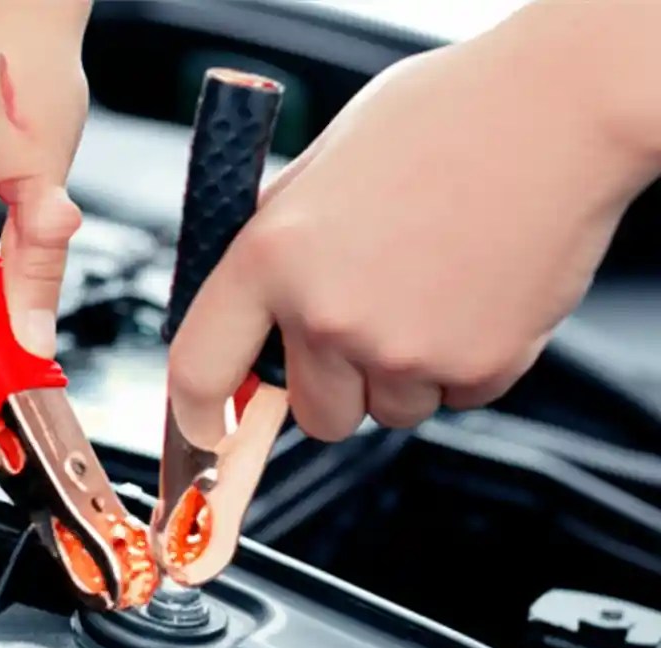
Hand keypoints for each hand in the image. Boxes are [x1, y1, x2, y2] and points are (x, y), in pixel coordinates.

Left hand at [168, 25, 660, 444]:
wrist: (559, 112)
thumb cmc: (442, 119)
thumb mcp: (320, 168)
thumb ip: (276, 245)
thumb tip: (252, 304)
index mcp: (270, 258)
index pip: (198, 370)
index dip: (195, 415)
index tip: (205, 430)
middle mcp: (327, 315)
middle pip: (313, 416)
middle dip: (335, 384)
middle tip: (368, 317)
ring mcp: (402, 350)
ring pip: (386, 411)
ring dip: (401, 373)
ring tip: (432, 286)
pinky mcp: (476, 367)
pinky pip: (452, 397)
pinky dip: (461, 362)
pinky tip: (473, 292)